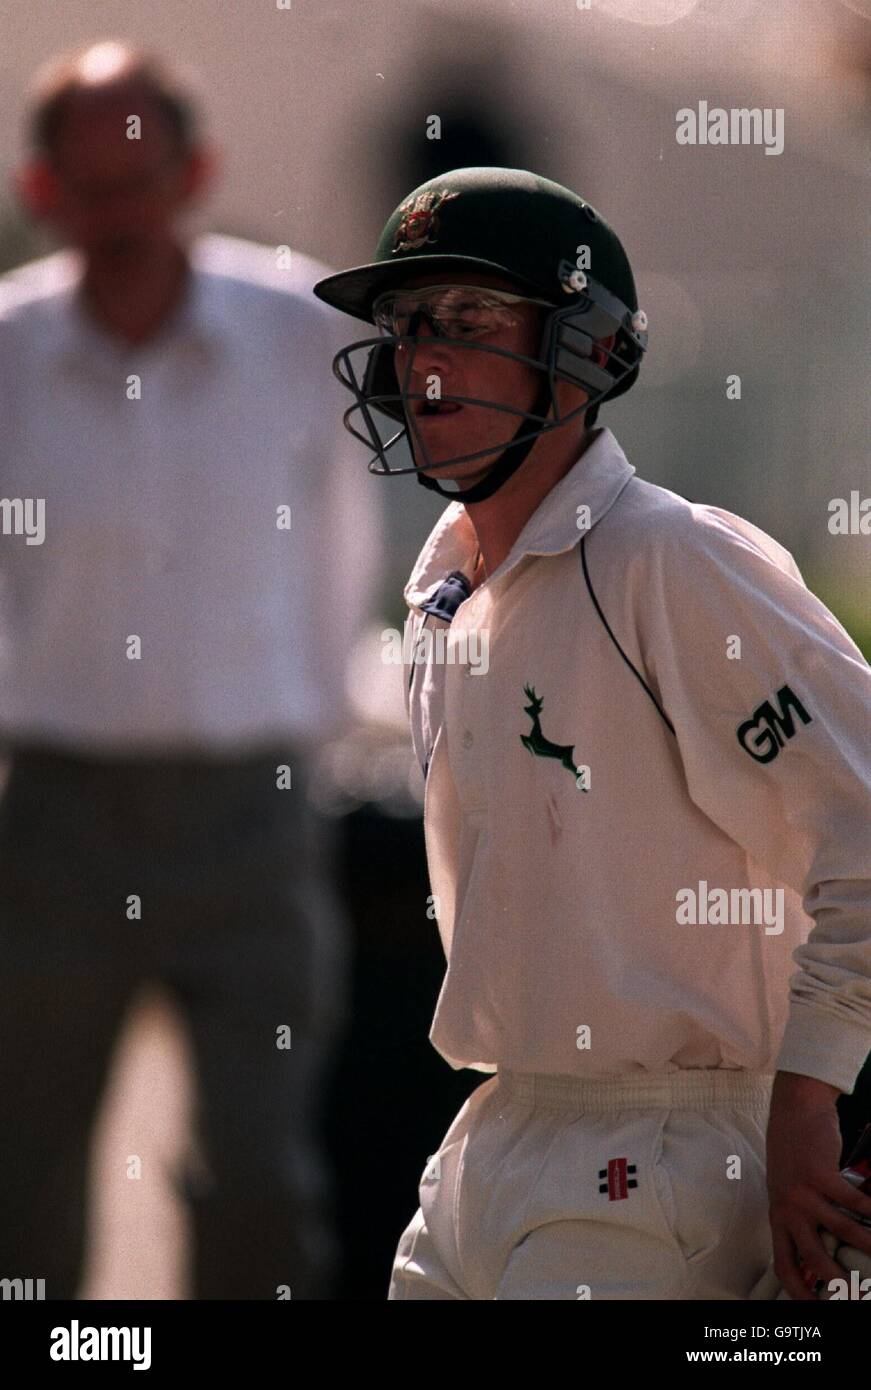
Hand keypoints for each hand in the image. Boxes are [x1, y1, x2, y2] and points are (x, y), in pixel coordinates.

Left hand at [766, 1070, 870, 1299]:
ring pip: (842, 1230)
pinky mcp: (821, 1174)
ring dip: (869, 1245)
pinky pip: (854, 1203)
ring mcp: (803, 1192)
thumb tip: (827, 1245)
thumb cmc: (795, 1152)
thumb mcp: (788, 1188)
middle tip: (856, 1293)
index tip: (816, 1306)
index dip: (798, 1289)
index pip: (783, 1263)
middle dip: (838, 1281)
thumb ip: (801, 1215)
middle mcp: (788, 1208)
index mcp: (778, 1216)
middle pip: (814, 1257)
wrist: (794, 1111)